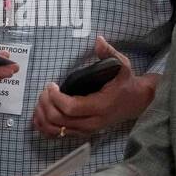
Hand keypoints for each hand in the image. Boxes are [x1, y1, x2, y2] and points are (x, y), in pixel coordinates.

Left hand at [33, 36, 157, 137]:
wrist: (136, 102)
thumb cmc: (126, 83)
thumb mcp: (122, 65)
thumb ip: (109, 53)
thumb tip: (98, 40)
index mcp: (100, 106)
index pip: (71, 108)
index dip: (56, 98)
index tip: (51, 85)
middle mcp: (92, 122)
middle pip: (59, 120)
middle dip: (46, 104)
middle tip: (45, 91)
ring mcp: (86, 130)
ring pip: (56, 130)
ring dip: (43, 116)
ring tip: (42, 101)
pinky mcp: (82, 132)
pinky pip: (58, 135)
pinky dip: (44, 127)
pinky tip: (39, 115)